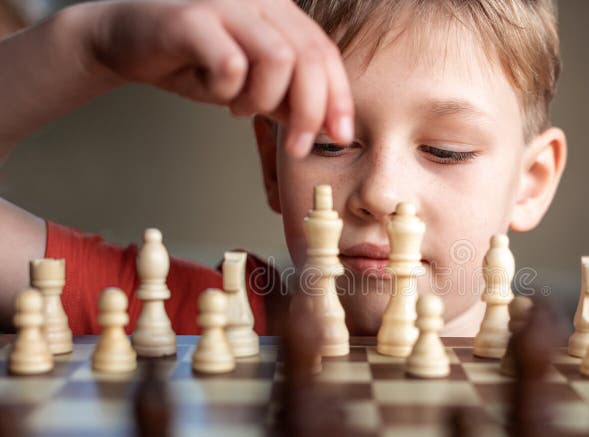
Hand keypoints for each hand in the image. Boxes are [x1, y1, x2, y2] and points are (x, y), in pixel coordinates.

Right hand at [87, 0, 353, 156]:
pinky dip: (226, 91)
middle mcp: (259, 0)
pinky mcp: (192, 18)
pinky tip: (211, 89)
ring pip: (278, 60)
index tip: (340, 136)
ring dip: (264, 100)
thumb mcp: (251, 85)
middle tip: (297, 146)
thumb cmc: (192, 61)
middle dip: (310, 111)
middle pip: (309, 57)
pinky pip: (231, 66)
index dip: (339, 98)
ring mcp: (226, 4)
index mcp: (279, 11)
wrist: (125, 41)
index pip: (325, 53)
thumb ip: (288, 97)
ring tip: (238, 107)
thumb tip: (326, 126)